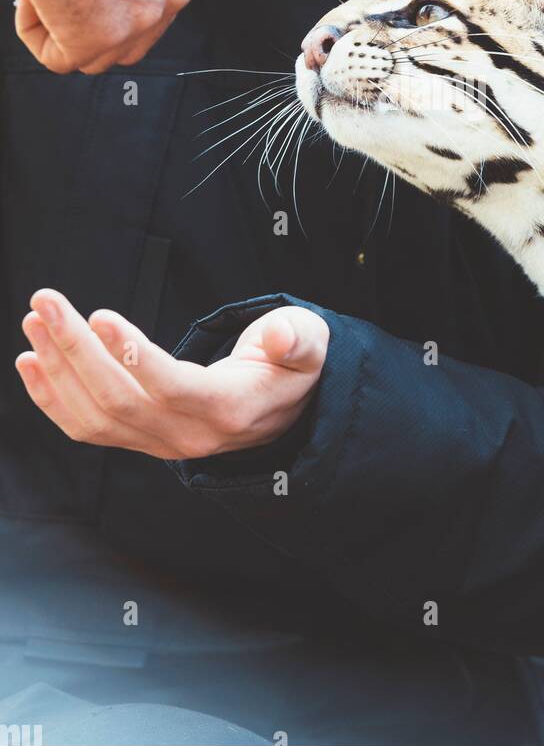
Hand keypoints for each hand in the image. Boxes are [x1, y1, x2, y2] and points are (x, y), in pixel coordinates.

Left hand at [16, 290, 327, 459]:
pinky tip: (31, 361)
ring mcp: (158, 442)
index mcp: (228, 411)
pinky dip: (51, 397)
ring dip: (57, 367)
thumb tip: (283, 333)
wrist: (278, 412)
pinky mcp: (138, 438)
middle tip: (46, 303)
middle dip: (74, 350)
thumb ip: (299, 340)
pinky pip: (85, 427)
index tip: (101, 316)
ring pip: (94, 416)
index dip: (134, 356)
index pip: (173, 388)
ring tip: (36, 320)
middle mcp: (187, 436)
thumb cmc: (290, 370)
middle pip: (119, 401)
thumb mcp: (310, 348)